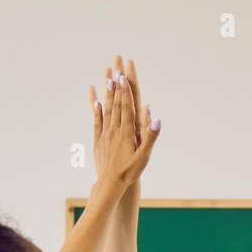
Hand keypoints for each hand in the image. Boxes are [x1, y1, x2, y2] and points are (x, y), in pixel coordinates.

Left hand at [90, 54, 158, 188]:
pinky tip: (95, 99)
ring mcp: (105, 134)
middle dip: (116, 84)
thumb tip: (156, 118)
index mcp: (126, 132)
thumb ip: (150, 136)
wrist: (110, 184)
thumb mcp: (144, 156)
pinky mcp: (98, 140)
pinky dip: (96, 108)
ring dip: (106, 91)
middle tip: (116, 66)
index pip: (126, 106)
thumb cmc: (130, 172)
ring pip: (106, 108)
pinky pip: (97, 121)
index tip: (123, 73)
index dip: (125, 89)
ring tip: (106, 76)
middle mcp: (114, 129)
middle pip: (116, 102)